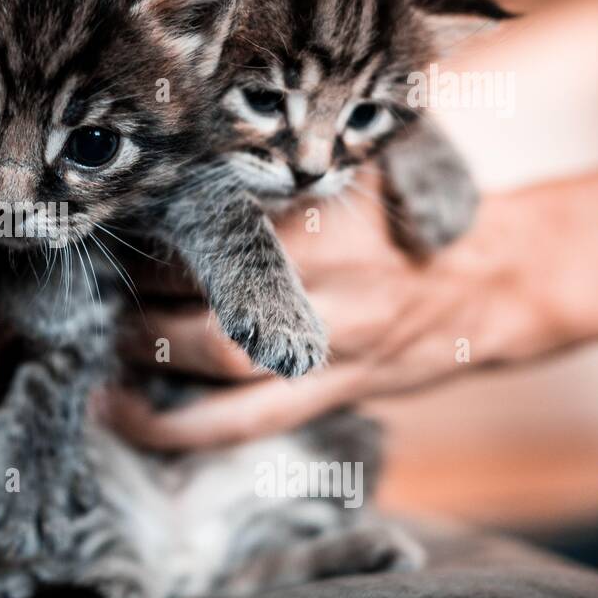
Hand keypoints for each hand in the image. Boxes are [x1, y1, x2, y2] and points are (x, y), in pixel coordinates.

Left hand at [106, 170, 537, 448]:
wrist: (497, 277)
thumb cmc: (404, 217)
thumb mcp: (356, 172)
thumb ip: (278, 176)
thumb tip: (172, 170)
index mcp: (331, 214)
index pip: (224, 219)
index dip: (160, 227)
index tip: (117, 226)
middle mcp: (334, 279)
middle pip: (214, 288)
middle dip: (142, 292)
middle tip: (99, 289)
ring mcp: (338, 343)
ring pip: (223, 359)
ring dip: (148, 355)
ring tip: (104, 346)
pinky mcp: (334, 392)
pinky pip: (244, 421)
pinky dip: (174, 427)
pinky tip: (121, 417)